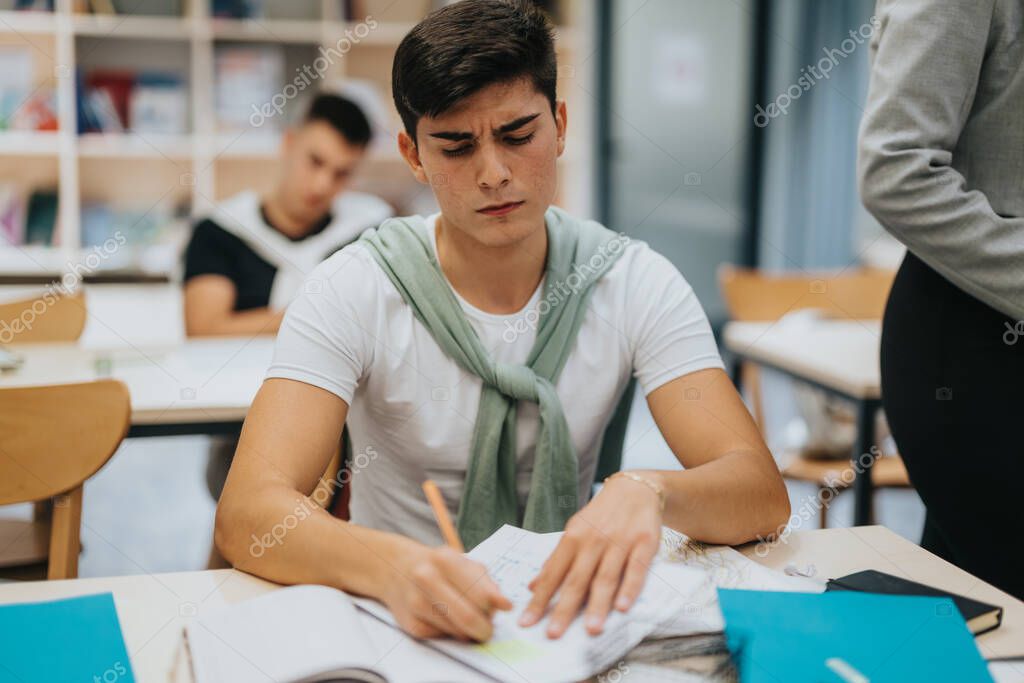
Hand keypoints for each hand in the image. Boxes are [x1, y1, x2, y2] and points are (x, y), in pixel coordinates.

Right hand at [381, 541, 511, 641]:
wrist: (396, 569)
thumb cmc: (438, 567)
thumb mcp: (463, 564)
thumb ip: (486, 583)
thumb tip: (505, 605)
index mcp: (445, 559)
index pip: (481, 594)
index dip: (495, 608)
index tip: (503, 611)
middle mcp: (426, 578)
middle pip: (467, 616)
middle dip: (484, 628)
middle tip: (488, 629)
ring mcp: (416, 602)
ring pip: (456, 631)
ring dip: (468, 632)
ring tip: (467, 619)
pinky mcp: (410, 624)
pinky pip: (442, 637)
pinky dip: (451, 633)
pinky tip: (447, 621)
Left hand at [519, 472, 663, 637]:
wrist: (634, 489)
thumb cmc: (601, 516)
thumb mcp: (575, 531)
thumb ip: (556, 559)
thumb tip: (533, 585)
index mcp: (572, 538)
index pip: (552, 573)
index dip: (539, 599)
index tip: (527, 622)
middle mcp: (593, 540)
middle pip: (576, 580)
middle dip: (564, 608)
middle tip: (554, 634)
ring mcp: (619, 542)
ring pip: (605, 577)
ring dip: (597, 605)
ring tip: (590, 629)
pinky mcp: (644, 542)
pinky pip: (636, 569)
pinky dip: (629, 588)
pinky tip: (622, 607)